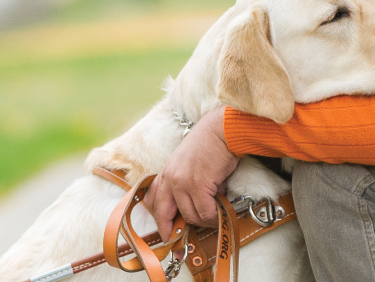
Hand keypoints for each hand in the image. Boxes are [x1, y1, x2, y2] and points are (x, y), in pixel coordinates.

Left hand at [144, 106, 238, 231]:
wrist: (222, 130)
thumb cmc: (210, 145)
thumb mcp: (188, 163)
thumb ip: (185, 183)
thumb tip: (194, 207)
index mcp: (166, 172)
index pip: (152, 201)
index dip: (158, 221)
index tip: (165, 234)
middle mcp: (170, 178)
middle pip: (164, 214)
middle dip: (171, 231)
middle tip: (179, 243)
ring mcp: (182, 182)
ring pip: (189, 216)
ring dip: (203, 220)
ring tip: (214, 215)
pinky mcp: (198, 185)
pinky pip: (205, 212)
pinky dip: (214, 216)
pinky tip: (221, 210)